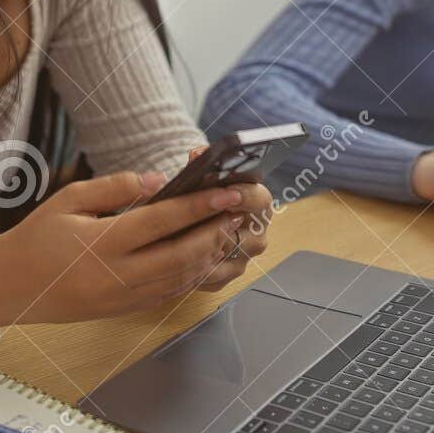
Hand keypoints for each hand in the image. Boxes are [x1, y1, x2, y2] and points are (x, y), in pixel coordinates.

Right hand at [0, 169, 273, 330]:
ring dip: (210, 255)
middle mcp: (117, 274)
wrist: (11, 287)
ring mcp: (123, 296)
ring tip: (230, 232)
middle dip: (216, 232)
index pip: (161, 221)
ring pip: (180, 277)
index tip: (226, 193)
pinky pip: (168, 292)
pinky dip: (192, 274)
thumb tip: (158, 180)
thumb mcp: (69, 199)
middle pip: (181, 254)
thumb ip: (115, 187)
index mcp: (102, 243)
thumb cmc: (37, 237)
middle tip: (240, 213)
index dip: (199, 206)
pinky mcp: (125, 309)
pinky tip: (206, 257)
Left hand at [182, 143, 272, 289]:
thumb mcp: (202, 175)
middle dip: (218, 226)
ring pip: (225, 258)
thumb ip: (202, 164)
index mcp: (257, 203)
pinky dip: (193, 268)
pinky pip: (211, 277)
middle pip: (245, 234)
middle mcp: (256, 233)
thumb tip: (197, 155)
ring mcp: (243, 258)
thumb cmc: (200, 193)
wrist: (195, 219)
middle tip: (197, 220)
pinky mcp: (226, 277)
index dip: (244, 196)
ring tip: (179, 237)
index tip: (227, 192)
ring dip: (203, 248)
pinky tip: (173, 258)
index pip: (260, 199)